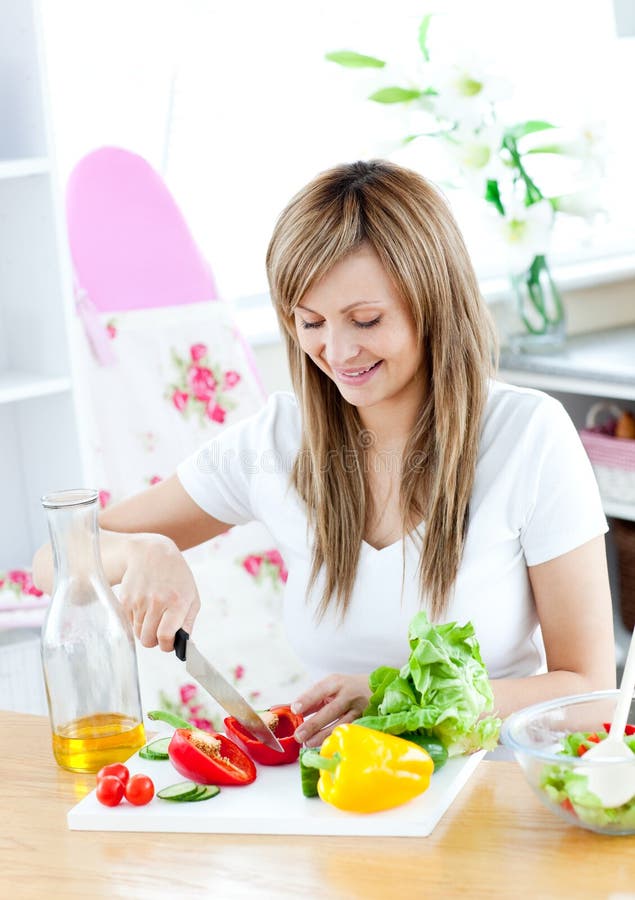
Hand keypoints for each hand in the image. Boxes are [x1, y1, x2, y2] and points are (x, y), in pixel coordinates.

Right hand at [118, 535, 200, 650]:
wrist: (152, 553)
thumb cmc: (176, 576)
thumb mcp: (191, 596)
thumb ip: (188, 622)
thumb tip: (183, 644)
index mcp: (176, 602)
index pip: (165, 636)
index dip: (166, 645)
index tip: (168, 643)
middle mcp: (156, 602)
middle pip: (148, 639)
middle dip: (155, 640)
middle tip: (160, 631)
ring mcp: (139, 600)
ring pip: (138, 634)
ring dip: (145, 630)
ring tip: (153, 616)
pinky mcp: (125, 599)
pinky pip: (129, 623)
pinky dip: (136, 621)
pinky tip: (144, 606)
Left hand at [290, 674, 370, 746]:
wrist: (375, 688)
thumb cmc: (346, 688)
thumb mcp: (331, 687)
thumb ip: (313, 700)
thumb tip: (291, 713)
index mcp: (336, 682)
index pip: (320, 690)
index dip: (307, 699)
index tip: (295, 709)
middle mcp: (348, 694)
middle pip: (330, 710)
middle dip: (313, 724)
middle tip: (298, 735)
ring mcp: (358, 708)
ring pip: (341, 724)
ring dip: (323, 735)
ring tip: (308, 743)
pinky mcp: (365, 720)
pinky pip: (349, 731)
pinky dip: (336, 738)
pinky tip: (326, 745)